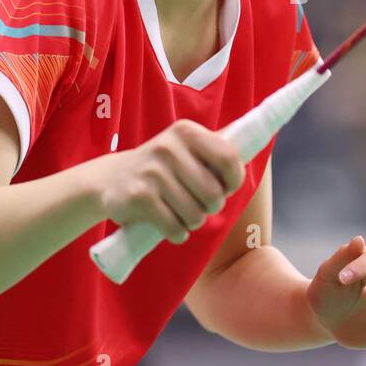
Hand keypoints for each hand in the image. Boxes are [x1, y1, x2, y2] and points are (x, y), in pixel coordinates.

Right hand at [97, 120, 244, 244]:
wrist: (110, 180)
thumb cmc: (161, 169)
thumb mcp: (185, 150)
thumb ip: (215, 152)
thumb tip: (255, 147)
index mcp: (186, 132)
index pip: (229, 158)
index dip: (234, 180)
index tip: (226, 187)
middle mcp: (168, 147)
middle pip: (214, 194)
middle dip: (211, 207)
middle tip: (198, 204)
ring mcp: (152, 172)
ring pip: (195, 215)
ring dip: (192, 222)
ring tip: (180, 212)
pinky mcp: (139, 197)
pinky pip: (175, 228)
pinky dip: (177, 233)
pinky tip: (168, 224)